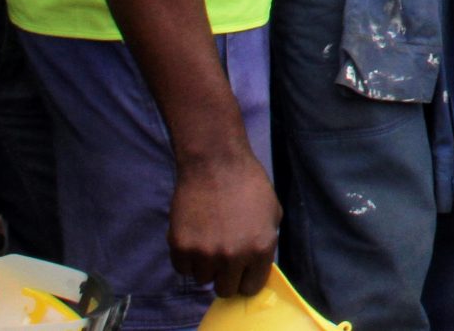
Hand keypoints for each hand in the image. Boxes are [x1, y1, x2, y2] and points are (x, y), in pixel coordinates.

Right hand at [168, 148, 278, 297]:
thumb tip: (256, 268)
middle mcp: (234, 256)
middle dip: (225, 276)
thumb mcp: (272, 214)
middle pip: (225, 290)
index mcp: (261, 248)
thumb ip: (265, 244)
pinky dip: (187, 257)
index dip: (245, 280)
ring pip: (202, 279)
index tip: (241, 273)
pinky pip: (182, 268)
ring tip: (209, 239)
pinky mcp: (181, 247)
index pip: (251, 288)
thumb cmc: (248, 184)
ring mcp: (205, 254)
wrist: (215, 163)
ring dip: (205, 265)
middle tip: (223, 258)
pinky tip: (195, 236)